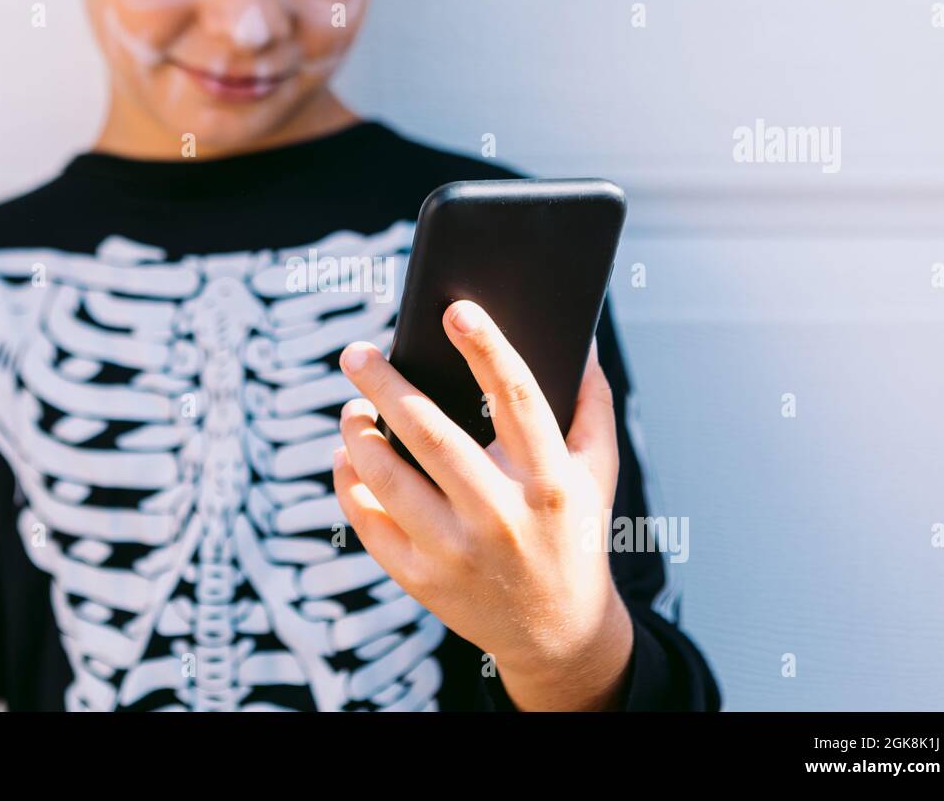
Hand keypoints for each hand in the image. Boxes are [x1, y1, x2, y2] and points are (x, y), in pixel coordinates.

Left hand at [334, 300, 633, 710]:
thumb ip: (590, 403)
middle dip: (386, 385)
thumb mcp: (595, 472)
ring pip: (389, 480)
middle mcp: (503, 518)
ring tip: (351, 406)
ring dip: (358, 434)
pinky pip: (368, 523)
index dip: (487, 349)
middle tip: (356, 352)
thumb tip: (582, 337)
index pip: (517, 400)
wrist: (556, 634)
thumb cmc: (573, 532)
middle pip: (432, 436)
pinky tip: (347, 456)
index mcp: (550, 482)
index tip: (454, 310)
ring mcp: (458, 554)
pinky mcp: (422, 581)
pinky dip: (348, 483)